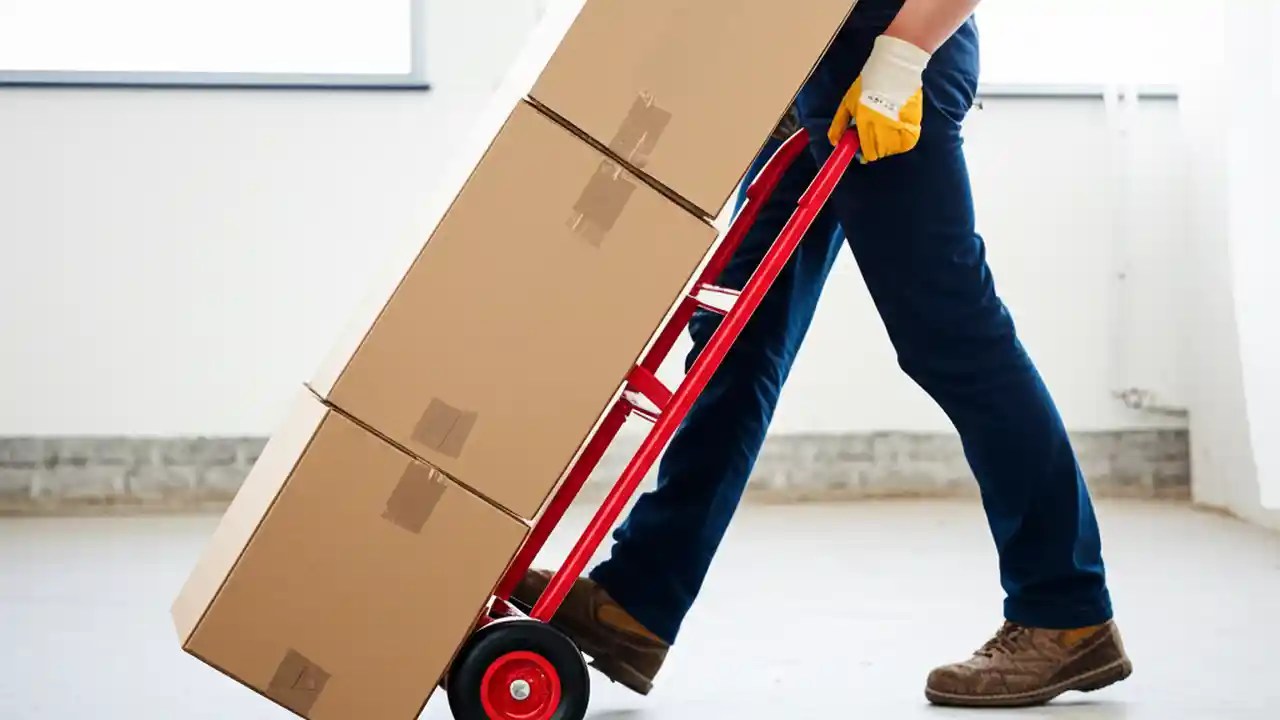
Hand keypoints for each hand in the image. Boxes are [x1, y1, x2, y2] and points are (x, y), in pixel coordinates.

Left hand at [828, 35, 930, 162]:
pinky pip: (907, 141)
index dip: (863, 153)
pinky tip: (896, 128)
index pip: (868, 153)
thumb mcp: (847, 103)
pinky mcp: (914, 123)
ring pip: (894, 149)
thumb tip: (834, 142)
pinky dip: (902, 139)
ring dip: (888, 144)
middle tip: (872, 133)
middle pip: (880, 153)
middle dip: (874, 147)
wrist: (895, 68)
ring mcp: (901, 126)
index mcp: (867, 123)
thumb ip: (839, 125)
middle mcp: (885, 127)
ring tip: (884, 129)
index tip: (860, 146)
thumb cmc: (868, 84)